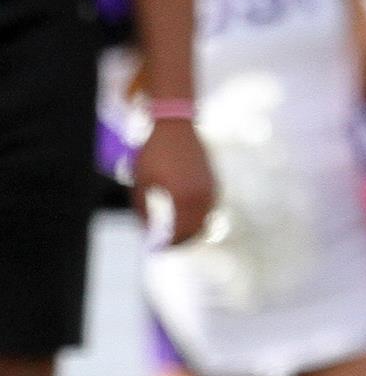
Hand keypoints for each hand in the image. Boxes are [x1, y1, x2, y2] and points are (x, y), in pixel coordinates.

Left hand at [131, 119, 214, 245]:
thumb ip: (144, 211)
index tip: (156, 249)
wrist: (175, 127)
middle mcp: (201, 195)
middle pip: (196, 230)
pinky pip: (210, 206)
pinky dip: (200, 215)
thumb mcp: (141, 183)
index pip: (179, 233)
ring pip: (206, 220)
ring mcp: (211, 187)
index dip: (168, 245)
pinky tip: (186, 215)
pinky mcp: (214, 180)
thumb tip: (148, 231)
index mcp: (183, 198)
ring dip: (192, 229)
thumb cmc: (154, 153)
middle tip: (166, 245)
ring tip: (176, 233)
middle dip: (182, 241)